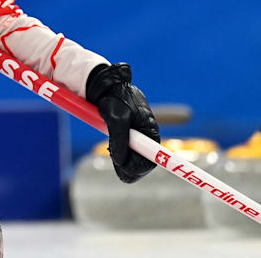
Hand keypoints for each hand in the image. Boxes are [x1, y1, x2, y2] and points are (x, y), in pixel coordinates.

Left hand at [85, 63, 159, 183]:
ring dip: (121, 162)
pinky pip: (126, 158)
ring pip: (133, 164)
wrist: (108, 90)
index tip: (125, 170)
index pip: (153, 160)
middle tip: (112, 156)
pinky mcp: (130, 142)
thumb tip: (120, 160)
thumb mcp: (116, 117)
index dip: (140, 169)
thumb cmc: (114, 99)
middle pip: (143, 166)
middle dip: (127, 166)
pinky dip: (118, 157)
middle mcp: (148, 139)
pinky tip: (112, 145)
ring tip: (111, 145)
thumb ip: (119, 138)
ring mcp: (139, 141)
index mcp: (151, 132)